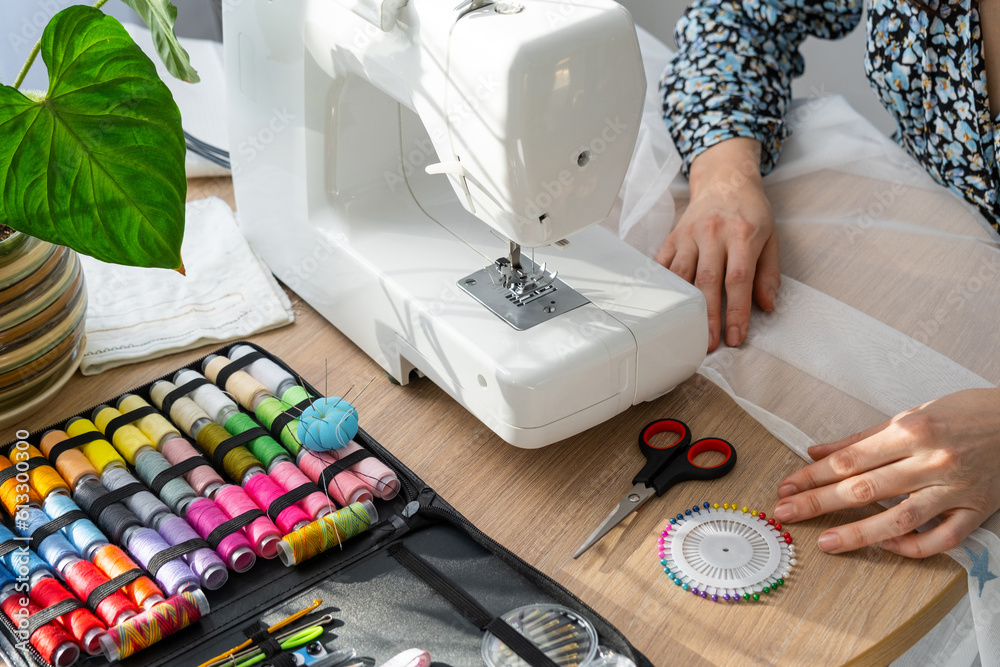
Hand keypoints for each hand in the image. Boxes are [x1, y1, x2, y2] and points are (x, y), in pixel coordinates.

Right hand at [656, 138, 779, 351]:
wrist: (725, 179)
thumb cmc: (750, 211)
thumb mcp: (771, 237)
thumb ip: (769, 273)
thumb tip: (767, 305)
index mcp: (742, 234)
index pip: (738, 279)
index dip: (736, 311)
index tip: (735, 337)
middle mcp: (713, 233)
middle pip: (707, 281)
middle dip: (707, 317)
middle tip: (708, 345)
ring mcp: (689, 235)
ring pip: (681, 275)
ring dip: (683, 307)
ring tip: (685, 332)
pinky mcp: (673, 236)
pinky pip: (662, 264)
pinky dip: (662, 287)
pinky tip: (663, 307)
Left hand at [773, 388, 999, 556]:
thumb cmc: (966, 413)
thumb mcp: (910, 414)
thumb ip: (862, 438)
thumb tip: (817, 452)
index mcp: (911, 431)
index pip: (849, 460)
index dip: (813, 476)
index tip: (787, 487)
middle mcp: (931, 460)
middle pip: (865, 488)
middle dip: (819, 503)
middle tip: (786, 513)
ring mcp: (956, 489)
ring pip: (899, 519)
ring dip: (858, 533)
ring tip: (827, 542)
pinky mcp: (977, 510)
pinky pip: (942, 538)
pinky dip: (912, 545)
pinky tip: (886, 545)